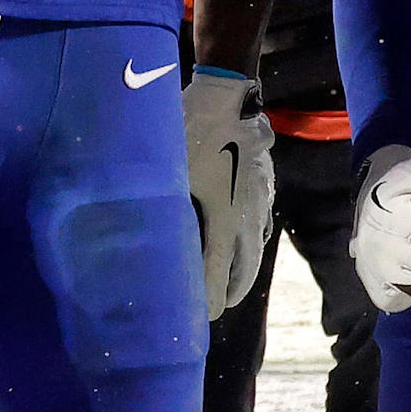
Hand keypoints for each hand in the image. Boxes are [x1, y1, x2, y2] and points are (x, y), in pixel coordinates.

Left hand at [184, 68, 274, 317]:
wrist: (226, 96)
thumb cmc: (191, 135)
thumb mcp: (170, 178)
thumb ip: (163, 215)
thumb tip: (147, 246)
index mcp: (226, 219)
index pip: (222, 273)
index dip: (211, 298)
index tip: (204, 315)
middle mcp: (249, 214)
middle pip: (246, 264)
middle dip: (233, 287)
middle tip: (220, 303)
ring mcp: (260, 197)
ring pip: (255, 242)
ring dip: (242, 263)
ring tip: (228, 275)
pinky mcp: (263, 182)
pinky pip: (258, 220)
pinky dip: (248, 237)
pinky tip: (236, 234)